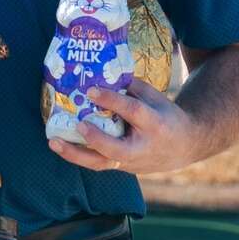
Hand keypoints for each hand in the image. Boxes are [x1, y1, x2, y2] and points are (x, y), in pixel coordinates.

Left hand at [47, 78, 199, 174]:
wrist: (184, 146)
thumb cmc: (165, 115)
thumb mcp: (155, 97)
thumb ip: (130, 87)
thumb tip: (102, 72)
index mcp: (155, 124)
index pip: (132, 111)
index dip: (112, 100)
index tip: (91, 90)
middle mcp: (142, 146)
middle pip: (116, 148)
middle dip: (96, 138)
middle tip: (78, 124)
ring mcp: (131, 161)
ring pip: (101, 163)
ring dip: (75, 154)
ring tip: (53, 142)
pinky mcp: (122, 168)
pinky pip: (97, 164)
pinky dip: (78, 155)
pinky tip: (60, 145)